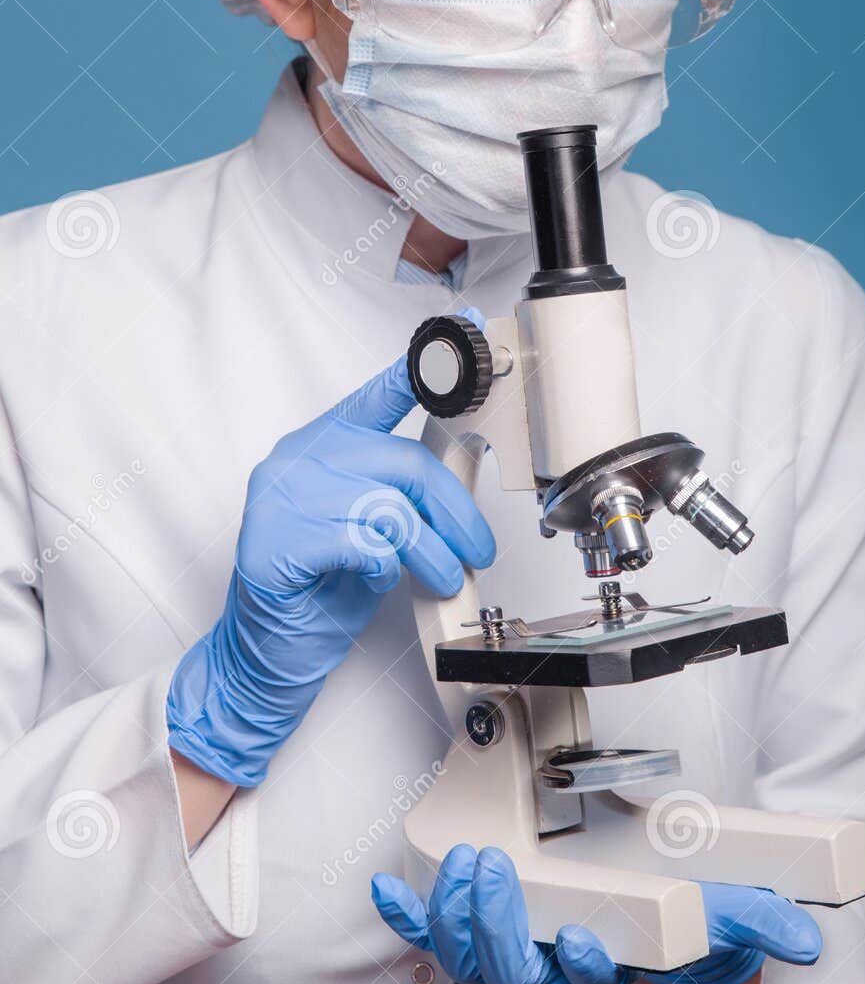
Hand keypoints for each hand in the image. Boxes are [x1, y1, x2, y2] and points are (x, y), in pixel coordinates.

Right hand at [167, 347, 494, 786]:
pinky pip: (359, 541)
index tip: (465, 331)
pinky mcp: (274, 543)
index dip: (428, 367)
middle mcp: (298, 459)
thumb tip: (462, 485)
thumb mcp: (372, 527)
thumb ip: (401, 493)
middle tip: (478, 548)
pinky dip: (385, 564)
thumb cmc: (323, 588)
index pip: (380, 394)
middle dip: (455, 511)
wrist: (268, 653)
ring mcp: (279, 499)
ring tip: (444, 577)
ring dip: (431, 550)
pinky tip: (381, 578)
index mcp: (322, 445)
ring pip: (388, 507)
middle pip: (404, 463)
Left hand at [372, 846, 821, 983]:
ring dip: (459, 910)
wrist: (632, 892)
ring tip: (467, 862)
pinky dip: (408, 915)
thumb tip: (806, 935)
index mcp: (609, 957)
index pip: (589, 975)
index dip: (581, 963)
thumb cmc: (670, 902)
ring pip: (470, 952)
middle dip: (497, 925)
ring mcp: (511, 942)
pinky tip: (387, 891)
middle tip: (493, 870)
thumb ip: (761, 919)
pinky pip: (431, 933)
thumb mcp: (722, 905)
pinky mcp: (474, 922)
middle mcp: (553, 959)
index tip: (577, 938)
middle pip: (514, 968)